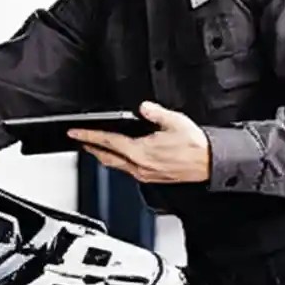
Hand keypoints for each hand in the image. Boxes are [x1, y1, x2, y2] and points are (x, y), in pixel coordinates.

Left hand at [68, 101, 209, 183]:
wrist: (210, 163)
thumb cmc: (195, 146)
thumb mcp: (174, 120)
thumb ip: (154, 112)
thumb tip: (142, 107)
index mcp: (141, 152)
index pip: (107, 142)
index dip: (88, 136)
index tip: (75, 133)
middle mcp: (139, 166)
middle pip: (106, 157)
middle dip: (91, 148)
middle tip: (79, 140)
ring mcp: (145, 174)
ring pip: (116, 166)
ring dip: (103, 156)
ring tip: (95, 147)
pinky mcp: (151, 178)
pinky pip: (127, 170)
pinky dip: (117, 162)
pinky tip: (119, 157)